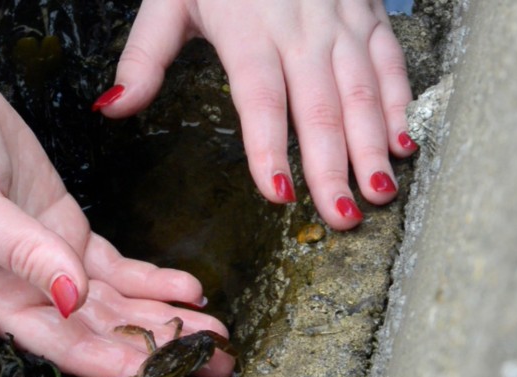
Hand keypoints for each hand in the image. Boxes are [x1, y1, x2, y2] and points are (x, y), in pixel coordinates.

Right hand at [0, 65, 234, 376]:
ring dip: (166, 318)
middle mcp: (26, 292)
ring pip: (118, 303)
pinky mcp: (68, 231)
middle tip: (215, 361)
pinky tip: (188, 287)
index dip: (115, 361)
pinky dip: (153, 279)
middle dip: (157, 348)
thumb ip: (21, 251)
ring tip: (216, 332)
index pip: (63, 344)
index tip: (164, 371)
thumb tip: (70, 298)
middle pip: (102, 332)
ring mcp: (52, 262)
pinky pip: (118, 267)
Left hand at [94, 0, 414, 229]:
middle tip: (341, 217)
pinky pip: (388, 62)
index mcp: (247, 26)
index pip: (261, 97)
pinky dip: (398, 104)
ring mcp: (339, 19)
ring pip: (361, 89)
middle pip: (319, 105)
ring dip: (373, 144)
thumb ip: (144, 55)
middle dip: (333, 166)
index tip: (277, 192)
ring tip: (379, 192)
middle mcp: (300, 26)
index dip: (270, 146)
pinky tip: (404, 144)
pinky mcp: (367, 11)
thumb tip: (113, 108)